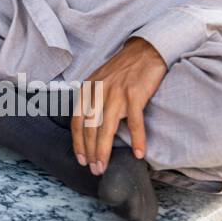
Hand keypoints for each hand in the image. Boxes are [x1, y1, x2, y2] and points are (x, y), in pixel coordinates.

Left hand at [71, 36, 166, 174]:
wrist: (145, 51)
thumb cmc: (123, 69)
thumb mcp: (99, 81)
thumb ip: (93, 100)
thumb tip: (89, 125)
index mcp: (88, 89)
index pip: (76, 120)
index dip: (78, 142)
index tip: (81, 159)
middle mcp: (98, 92)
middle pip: (89, 128)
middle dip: (90, 152)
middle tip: (94, 169)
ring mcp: (116, 93)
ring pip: (106, 128)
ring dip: (104, 151)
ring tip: (104, 167)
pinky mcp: (135, 94)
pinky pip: (135, 122)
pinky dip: (137, 140)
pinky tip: (138, 154)